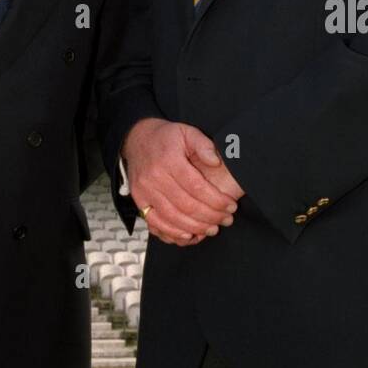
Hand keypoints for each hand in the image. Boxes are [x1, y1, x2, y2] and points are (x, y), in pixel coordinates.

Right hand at [122, 117, 240, 246]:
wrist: (136, 139)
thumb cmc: (166, 137)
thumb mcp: (187, 132)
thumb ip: (203, 145)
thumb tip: (215, 162)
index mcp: (169, 160)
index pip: (197, 187)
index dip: (217, 200)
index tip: (231, 206)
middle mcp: (155, 177)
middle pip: (187, 205)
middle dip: (211, 216)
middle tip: (226, 220)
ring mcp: (145, 191)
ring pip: (173, 218)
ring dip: (195, 228)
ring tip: (212, 229)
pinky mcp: (139, 201)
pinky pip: (156, 223)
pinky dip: (173, 233)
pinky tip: (189, 235)